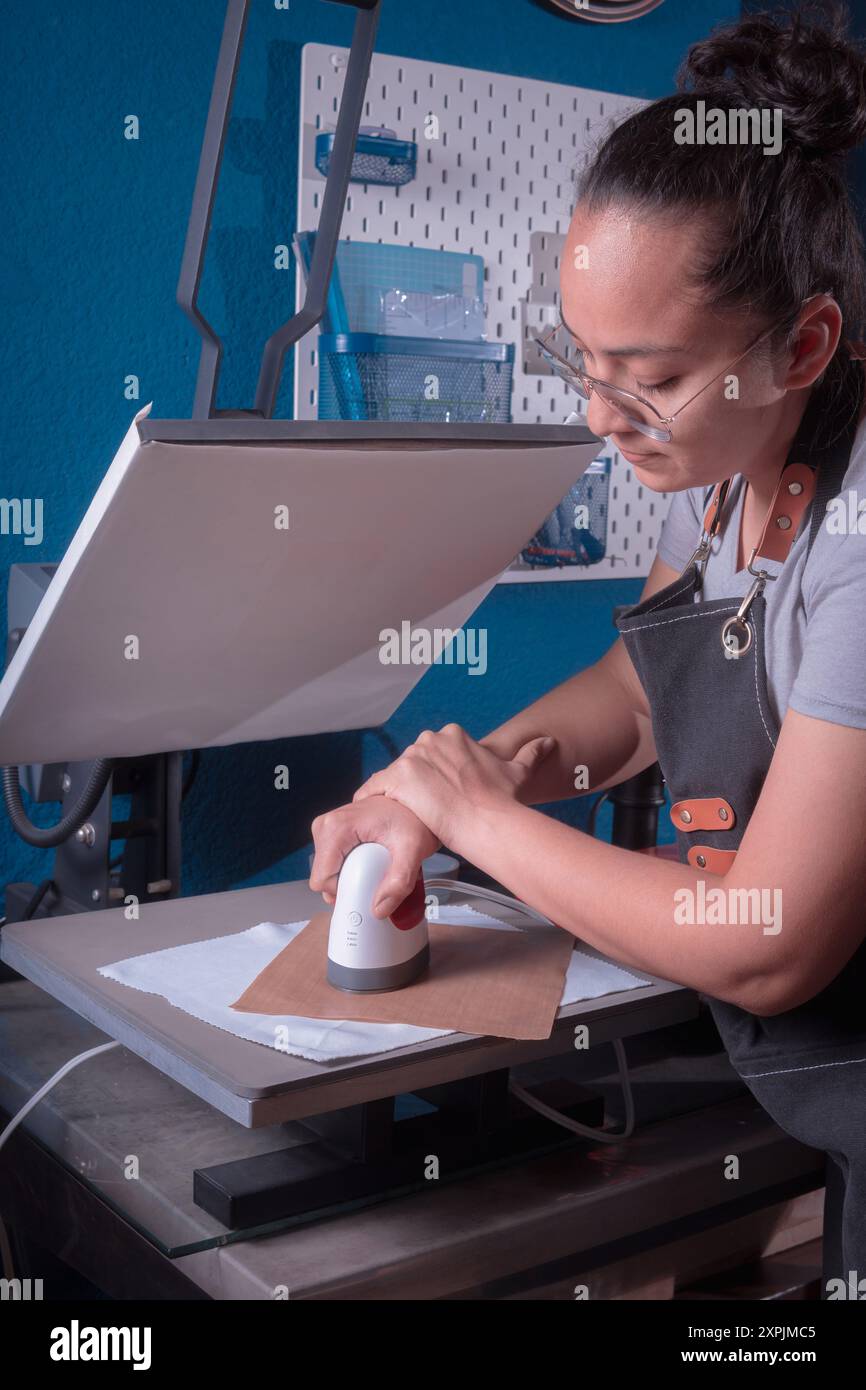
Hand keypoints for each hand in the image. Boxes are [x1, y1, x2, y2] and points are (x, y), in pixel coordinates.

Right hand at [309, 794, 440, 918]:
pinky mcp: (334, 831)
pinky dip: (350, 868)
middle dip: (347, 885)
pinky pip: (333, 862)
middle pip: (323, 877)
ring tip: (376, 866)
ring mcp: (328, 827)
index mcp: (337, 827)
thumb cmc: (414, 817)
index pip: (321, 880)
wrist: (416, 798)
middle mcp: (326, 824)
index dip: (344, 892)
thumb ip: (399, 882)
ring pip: (327, 871)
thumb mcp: (413, 850)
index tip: (368, 891)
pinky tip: (370, 861)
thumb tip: (380, 909)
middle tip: (376, 877)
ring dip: (350, 877)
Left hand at [353, 723, 557, 845]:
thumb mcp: (516, 772)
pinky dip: (371, 799)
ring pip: (393, 776)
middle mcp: (430, 739)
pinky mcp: (398, 777)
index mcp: (453, 734)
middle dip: (414, 784)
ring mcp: (413, 757)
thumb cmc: (502, 799)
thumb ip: (530, 753)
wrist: (489, 821)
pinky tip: (374, 812)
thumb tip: (548, 743)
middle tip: (423, 808)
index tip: (438, 793)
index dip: (433, 776)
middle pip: (411, 763)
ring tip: (402, 815)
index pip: (431, 753)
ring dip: (395, 793)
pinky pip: (374, 788)